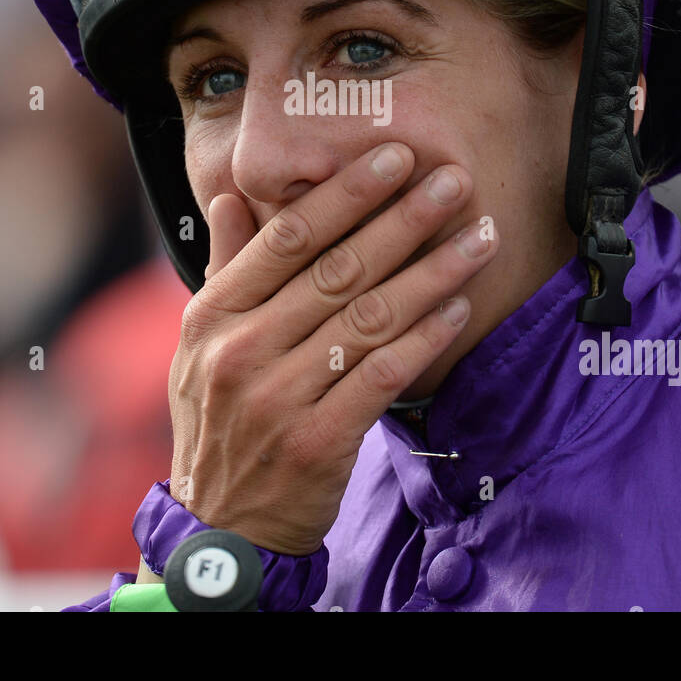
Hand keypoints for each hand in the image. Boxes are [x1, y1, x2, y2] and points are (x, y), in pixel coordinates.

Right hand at [166, 142, 497, 555]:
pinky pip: (382, 377)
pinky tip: (460, 309)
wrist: (221, 525)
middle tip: (454, 180)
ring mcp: (277, 398)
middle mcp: (241, 350)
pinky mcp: (317, 442)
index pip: (287, 237)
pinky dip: (424, 339)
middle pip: (337, 268)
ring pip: (368, 318)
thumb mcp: (201, 343)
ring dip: (432, 273)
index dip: (345, 192)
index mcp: (213, 315)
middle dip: (404, 219)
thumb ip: (225, 267)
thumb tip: (232, 196)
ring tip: (479, 237)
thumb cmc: (220, 420)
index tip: (394, 155)